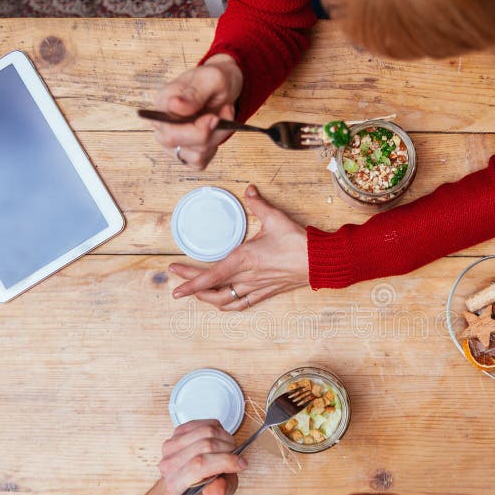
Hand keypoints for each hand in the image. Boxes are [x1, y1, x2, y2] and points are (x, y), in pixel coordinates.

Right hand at [150, 54, 242, 170]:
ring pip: (194, 155)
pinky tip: (216, 132)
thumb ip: (194, 93)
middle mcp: (163, 125)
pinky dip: (213, 148)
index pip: (167, 128)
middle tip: (219, 117)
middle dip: (207, 135)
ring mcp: (173, 142)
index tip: (214, 118)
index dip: (194, 129)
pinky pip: (199, 162)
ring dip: (215, 139)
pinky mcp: (186, 153)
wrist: (223, 89)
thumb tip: (174, 105)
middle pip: (178, 144)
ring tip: (222, 117)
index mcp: (163, 104)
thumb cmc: (214, 81)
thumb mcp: (211, 79)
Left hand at [158, 419, 247, 494]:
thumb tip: (218, 490)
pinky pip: (204, 423)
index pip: (199, 465)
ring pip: (206, 431)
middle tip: (236, 457)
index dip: (224, 461)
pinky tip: (219, 440)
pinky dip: (218, 429)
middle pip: (205, 445)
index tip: (241, 463)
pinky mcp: (178, 432)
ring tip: (229, 449)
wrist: (188, 484)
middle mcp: (169, 464)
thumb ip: (219, 493)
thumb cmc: (201, 490)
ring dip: (225, 438)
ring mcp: (172, 445)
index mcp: (176, 483)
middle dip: (229, 449)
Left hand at [170, 185, 309, 309]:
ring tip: (197, 292)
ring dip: (208, 299)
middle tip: (178, 282)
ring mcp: (255, 288)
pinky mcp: (265, 293)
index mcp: (244, 259)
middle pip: (212, 290)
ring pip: (224, 301)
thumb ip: (258, 203)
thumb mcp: (275, 218)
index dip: (190, 282)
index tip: (175, 284)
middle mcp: (246, 277)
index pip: (210, 276)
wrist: (319, 261)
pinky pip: (241, 304)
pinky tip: (221, 302)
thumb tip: (249, 190)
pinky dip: (227, 305)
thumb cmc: (298, 243)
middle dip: (192, 288)